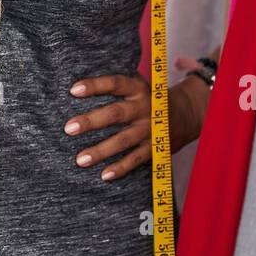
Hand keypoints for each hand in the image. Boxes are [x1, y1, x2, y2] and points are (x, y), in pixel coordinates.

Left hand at [64, 73, 209, 180]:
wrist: (186, 114)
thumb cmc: (148, 98)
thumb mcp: (137, 84)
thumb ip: (115, 84)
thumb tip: (76, 80)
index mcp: (138, 88)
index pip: (115, 83)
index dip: (95, 85)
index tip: (73, 90)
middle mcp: (145, 107)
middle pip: (116, 113)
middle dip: (91, 121)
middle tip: (68, 128)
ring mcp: (150, 129)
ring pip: (124, 140)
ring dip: (101, 151)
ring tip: (80, 159)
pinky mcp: (156, 148)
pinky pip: (136, 159)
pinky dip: (121, 168)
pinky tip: (104, 175)